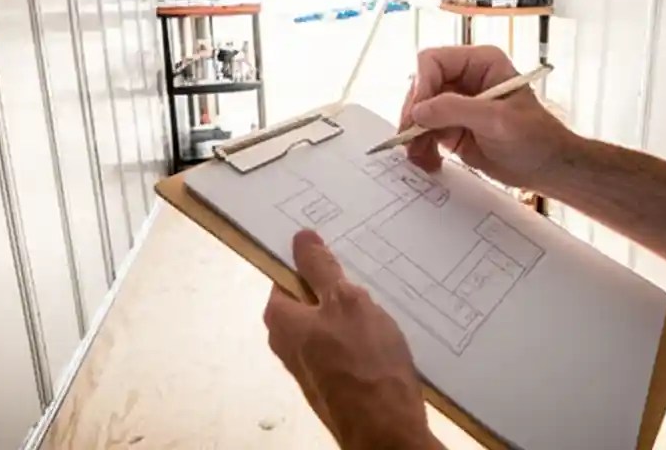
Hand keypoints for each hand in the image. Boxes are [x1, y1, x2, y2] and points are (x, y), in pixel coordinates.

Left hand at [264, 230, 441, 449]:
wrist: (385, 426)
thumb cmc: (363, 359)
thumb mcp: (346, 300)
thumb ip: (321, 268)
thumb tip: (300, 238)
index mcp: (281, 319)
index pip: (286, 276)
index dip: (310, 262)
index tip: (337, 252)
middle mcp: (286, 345)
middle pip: (307, 302)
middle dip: (334, 289)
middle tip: (364, 277)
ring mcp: (310, 368)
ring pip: (328, 327)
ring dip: (351, 315)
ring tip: (380, 305)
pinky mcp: (333, 384)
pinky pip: (343, 350)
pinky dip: (359, 340)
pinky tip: (382, 338)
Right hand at [400, 45, 576, 191]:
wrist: (547, 168)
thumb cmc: (535, 138)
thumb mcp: (497, 121)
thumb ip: (456, 110)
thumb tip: (419, 110)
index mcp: (480, 63)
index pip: (434, 61)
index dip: (421, 85)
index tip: (418, 114)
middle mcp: (465, 78)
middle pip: (421, 86)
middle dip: (414, 114)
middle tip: (410, 138)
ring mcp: (457, 104)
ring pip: (419, 112)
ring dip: (414, 134)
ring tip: (419, 157)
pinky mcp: (452, 127)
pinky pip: (425, 132)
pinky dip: (421, 147)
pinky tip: (428, 161)